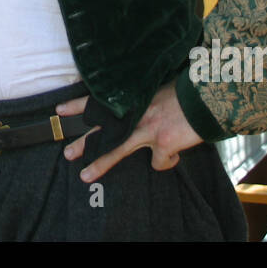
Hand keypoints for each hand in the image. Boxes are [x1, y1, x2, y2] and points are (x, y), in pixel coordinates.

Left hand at [58, 82, 201, 182]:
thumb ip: (143, 103)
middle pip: (103, 131)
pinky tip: (175, 155)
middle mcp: (135, 115)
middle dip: (84, 142)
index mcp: (133, 100)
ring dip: (101, 164)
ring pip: (118, 151)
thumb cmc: (183, 93)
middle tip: (67, 153)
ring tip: (85, 176)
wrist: (206, 99)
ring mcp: (147, 130)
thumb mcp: (156, 91)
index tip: (60, 110)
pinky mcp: (162, 145)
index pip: (100, 99)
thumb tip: (138, 117)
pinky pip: (159, 163)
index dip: (79, 104)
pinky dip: (167, 162)